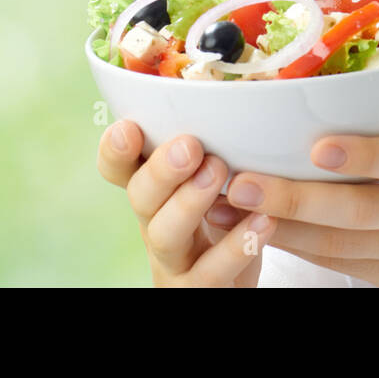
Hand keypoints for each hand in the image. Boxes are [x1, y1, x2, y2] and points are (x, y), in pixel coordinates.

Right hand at [96, 120, 277, 286]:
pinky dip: (236, 246)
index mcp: (155, 190)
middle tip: (190, 145)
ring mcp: (174, 260)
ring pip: (165, 234)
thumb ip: (217, 143)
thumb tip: (245, 88)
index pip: (119, 167)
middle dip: (161, 170)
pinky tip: (262, 222)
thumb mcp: (214, 178)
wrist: (232, 283)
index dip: (115, 150)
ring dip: (189, 202)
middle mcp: (156, 222)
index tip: (128, 126)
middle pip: (140, 197)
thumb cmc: (227, 219)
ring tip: (220, 172)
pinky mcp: (199, 289)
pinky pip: (211, 272)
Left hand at [207, 74, 378, 286]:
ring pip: (339, 247)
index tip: (316, 145)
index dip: (362, 157)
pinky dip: (304, 253)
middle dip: (292, 200)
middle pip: (357, 212)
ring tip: (227, 212)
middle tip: (237, 183)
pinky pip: (345, 269)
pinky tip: (264, 236)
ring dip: (281, 230)